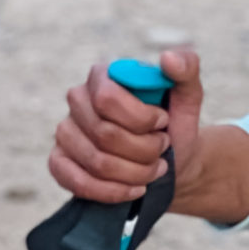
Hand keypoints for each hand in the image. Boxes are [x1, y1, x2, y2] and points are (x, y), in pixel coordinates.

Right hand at [49, 48, 206, 203]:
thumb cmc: (175, 123)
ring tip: (155, 169)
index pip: (107, 99)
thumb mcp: (189, 94)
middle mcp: (78, 100)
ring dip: (134, 173)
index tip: (163, 123)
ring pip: (97, 162)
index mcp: (103, 75)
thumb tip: (168, 58)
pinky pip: (79, 183)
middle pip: (104, 134)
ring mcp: (65, 132)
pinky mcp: (59, 162)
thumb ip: (186, 67)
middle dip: (143, 150)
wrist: (171, 160)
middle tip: (162, 149)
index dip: (140, 118)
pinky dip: (113, 192)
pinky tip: (135, 189)